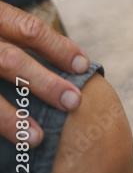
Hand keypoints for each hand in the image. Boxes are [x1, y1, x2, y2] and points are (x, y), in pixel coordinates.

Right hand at [0, 1, 90, 146]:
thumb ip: (13, 36)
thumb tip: (66, 65)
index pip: (28, 29)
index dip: (58, 48)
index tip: (84, 67)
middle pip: (9, 60)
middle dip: (44, 83)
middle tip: (73, 102)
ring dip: (11, 118)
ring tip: (38, 138)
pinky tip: (11, 143)